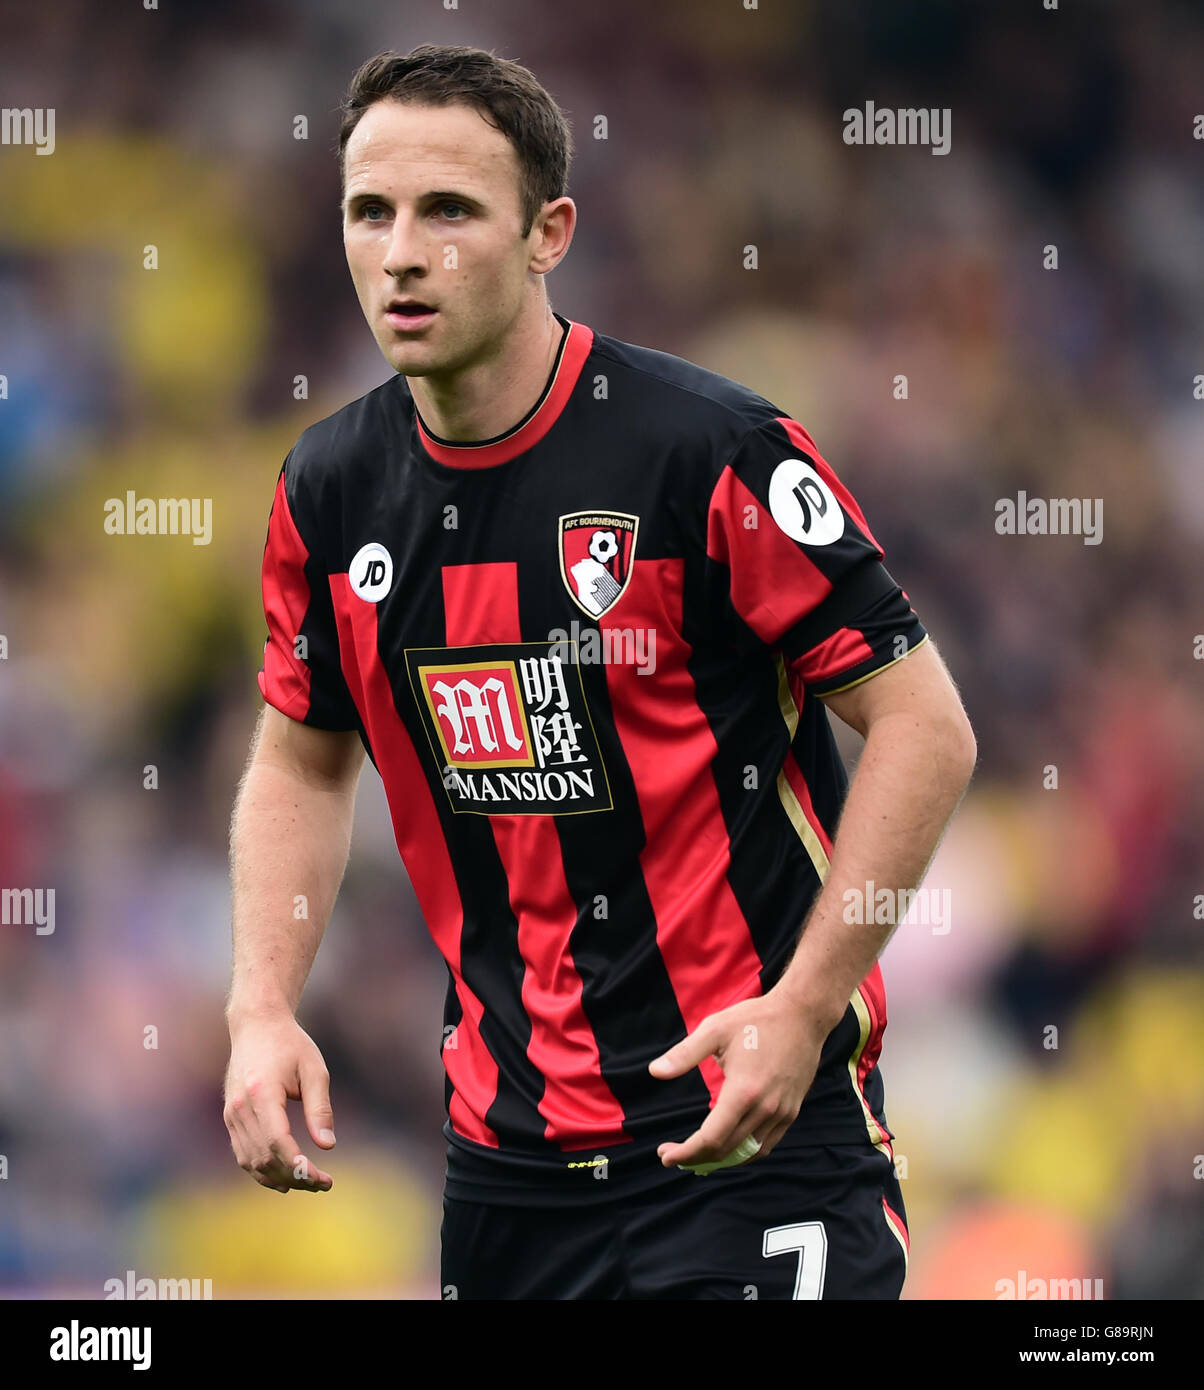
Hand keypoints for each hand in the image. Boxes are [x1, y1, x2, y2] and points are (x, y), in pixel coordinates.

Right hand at [223, 1012, 335, 1193]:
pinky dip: (261, 1170)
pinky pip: (242, 1153)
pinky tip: (283, 1179)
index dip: (299, 1166)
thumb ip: (320, 1108)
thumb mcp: (314, 1070)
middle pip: (265, 1156)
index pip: (278, 1141)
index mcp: (262, 1091)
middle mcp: (241, 1106)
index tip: (323, 1178)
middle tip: (324, 1184)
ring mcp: (232, 1113)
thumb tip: (328, 1146)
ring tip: (309, 1183)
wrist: (257, 1025)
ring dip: (279, 1178)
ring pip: (251, 1160)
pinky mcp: (230, 1116)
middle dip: (295, 1177)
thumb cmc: (291, 1045)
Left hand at [648, 991, 827, 1169]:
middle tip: (672, 1155)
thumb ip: (684, 1054)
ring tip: (696, 1155)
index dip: (686, 1153)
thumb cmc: (756, 1019)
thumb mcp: (715, 1029)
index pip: (711, 1139)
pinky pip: (766, 1144)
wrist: (802, 1015)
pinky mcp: (791, 1111)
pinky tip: (729, 1146)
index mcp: (743, 1092)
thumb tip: (654, 1071)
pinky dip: (744, 1153)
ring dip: (720, 1160)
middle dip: (696, 1159)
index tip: (665, 1154)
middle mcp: (765, 1109)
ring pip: (748, 1153)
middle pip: (727, 1151)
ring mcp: (782, 1113)